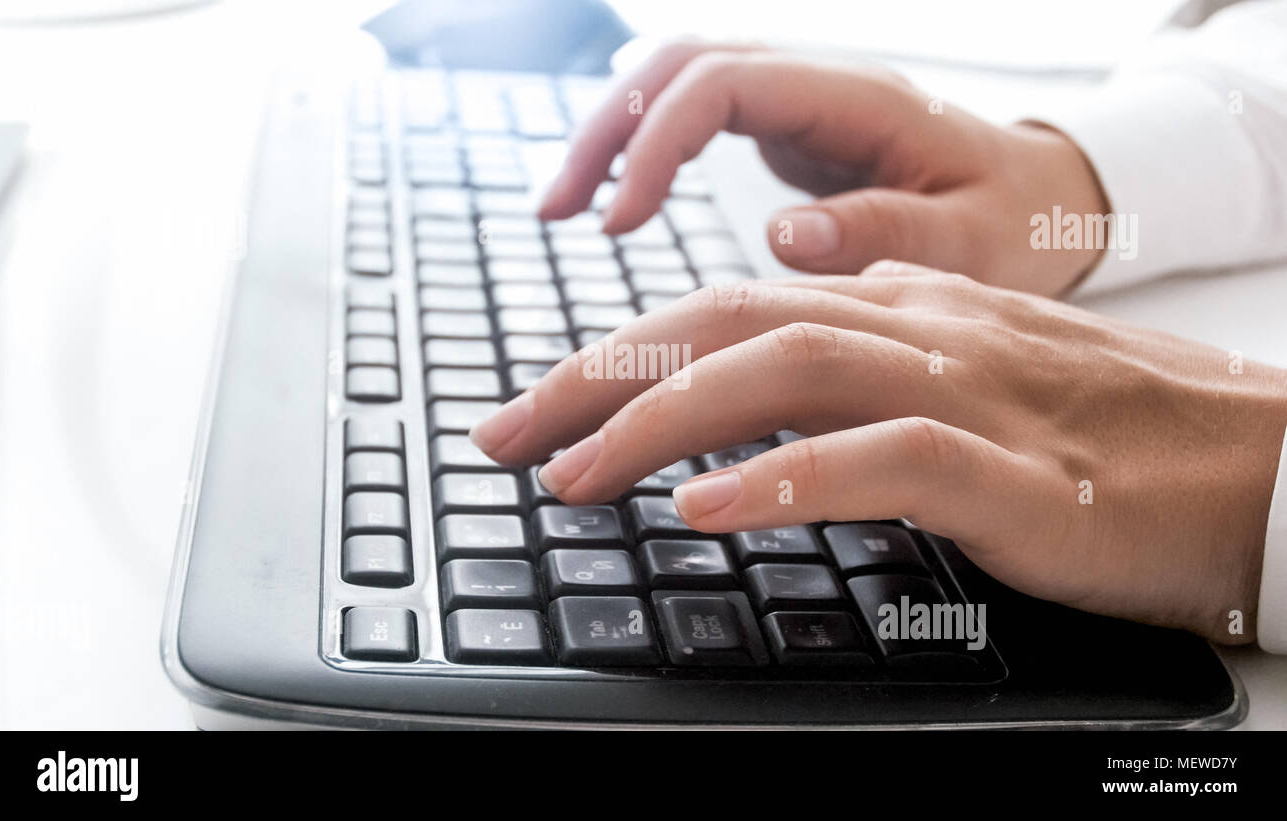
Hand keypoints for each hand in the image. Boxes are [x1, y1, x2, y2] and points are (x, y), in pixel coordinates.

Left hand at [470, 265, 1286, 642]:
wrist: (1254, 462)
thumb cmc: (1110, 431)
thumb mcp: (972, 371)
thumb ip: (877, 355)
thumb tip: (779, 368)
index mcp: (899, 308)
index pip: (726, 310)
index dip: (619, 355)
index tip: (539, 411)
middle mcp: (916, 328)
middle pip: (725, 325)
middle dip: (599, 379)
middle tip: (505, 437)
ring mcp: (963, 390)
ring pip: (783, 373)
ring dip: (660, 423)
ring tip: (570, 475)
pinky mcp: (1011, 467)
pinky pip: (880, 458)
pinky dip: (781, 478)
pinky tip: (704, 509)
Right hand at [539, 40, 1109, 296]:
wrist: (1033, 195)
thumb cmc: (1010, 220)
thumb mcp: (971, 241)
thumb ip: (886, 233)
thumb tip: (781, 233)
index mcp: (854, 98)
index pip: (723, 83)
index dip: (657, 143)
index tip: (617, 226)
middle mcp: (814, 82)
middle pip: (678, 62)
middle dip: (606, 129)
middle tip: (556, 212)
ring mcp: (795, 100)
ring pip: (674, 80)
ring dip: (609, 134)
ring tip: (559, 208)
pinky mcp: (783, 129)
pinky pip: (691, 116)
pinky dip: (640, 151)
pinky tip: (613, 204)